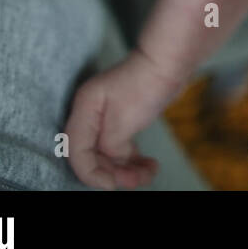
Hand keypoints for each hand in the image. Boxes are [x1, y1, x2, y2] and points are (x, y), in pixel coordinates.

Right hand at [63, 49, 180, 189]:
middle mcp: (91, 116)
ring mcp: (107, 119)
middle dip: (114, 172)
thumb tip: (111, 162)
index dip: (92, 174)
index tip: (113, 185)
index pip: (77, 152)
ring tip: (148, 173)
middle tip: (136, 180)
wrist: (170, 63)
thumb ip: (110, 147)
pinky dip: (135, 160)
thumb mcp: (122, 121)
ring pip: (110, 155)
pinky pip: (123, 148)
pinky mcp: (124, 121)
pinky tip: (150, 166)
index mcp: (84, 111)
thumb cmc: (146, 85)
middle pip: (93, 156)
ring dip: (127, 170)